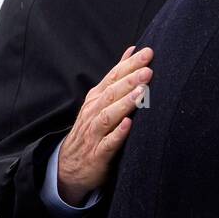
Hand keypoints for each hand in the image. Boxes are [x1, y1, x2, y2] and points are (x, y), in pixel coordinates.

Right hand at [57, 46, 152, 205]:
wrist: (69, 166)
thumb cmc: (92, 130)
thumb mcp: (101, 100)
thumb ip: (117, 77)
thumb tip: (132, 51)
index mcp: (96, 99)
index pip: (113, 78)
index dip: (129, 65)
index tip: (148, 53)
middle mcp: (93, 113)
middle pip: (111, 94)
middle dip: (130, 81)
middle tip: (149, 70)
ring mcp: (94, 134)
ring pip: (108, 116)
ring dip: (125, 103)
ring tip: (142, 92)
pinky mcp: (97, 154)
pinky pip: (108, 143)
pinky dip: (118, 133)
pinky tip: (129, 125)